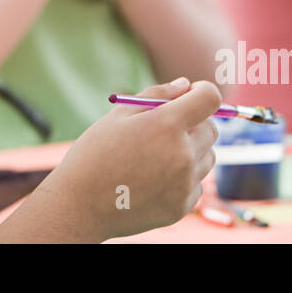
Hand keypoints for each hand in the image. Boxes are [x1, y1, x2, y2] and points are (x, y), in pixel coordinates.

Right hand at [39, 77, 220, 240]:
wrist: (79, 206)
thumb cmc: (94, 154)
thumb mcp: (119, 114)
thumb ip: (156, 94)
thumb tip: (185, 85)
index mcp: (166, 125)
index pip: (210, 99)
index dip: (203, 91)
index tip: (192, 94)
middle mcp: (182, 154)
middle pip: (212, 129)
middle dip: (196, 122)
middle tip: (168, 126)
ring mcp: (184, 184)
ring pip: (207, 157)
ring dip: (192, 150)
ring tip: (156, 155)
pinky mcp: (181, 207)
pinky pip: (196, 184)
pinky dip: (183, 177)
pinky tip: (154, 178)